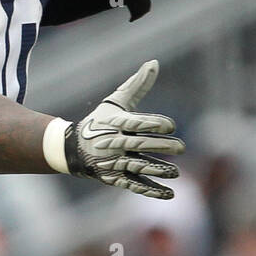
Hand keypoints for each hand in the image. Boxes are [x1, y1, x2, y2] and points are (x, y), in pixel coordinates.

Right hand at [65, 60, 184, 198]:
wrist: (73, 148)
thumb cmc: (101, 120)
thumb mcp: (116, 101)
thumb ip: (137, 84)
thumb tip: (154, 62)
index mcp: (115, 123)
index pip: (136, 123)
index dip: (154, 124)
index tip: (171, 126)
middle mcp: (114, 143)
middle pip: (138, 146)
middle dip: (160, 147)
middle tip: (181, 147)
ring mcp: (113, 162)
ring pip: (137, 167)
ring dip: (157, 170)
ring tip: (176, 172)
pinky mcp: (114, 178)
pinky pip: (134, 185)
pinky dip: (151, 190)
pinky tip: (169, 193)